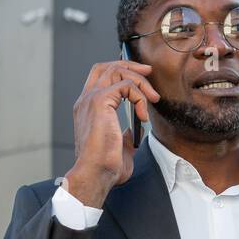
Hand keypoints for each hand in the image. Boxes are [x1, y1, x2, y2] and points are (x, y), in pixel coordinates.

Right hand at [62, 60, 158, 207]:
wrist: (96, 173)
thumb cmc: (105, 166)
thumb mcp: (119, 145)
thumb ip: (124, 133)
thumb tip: (134, 129)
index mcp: (87, 108)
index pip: (100, 77)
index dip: (120, 70)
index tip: (141, 75)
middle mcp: (86, 100)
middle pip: (106, 66)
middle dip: (129, 65)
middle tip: (148, 72)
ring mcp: (91, 99)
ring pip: (116, 71)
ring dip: (139, 81)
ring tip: (152, 99)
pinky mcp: (100, 101)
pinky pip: (126, 86)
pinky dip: (140, 97)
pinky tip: (143, 115)